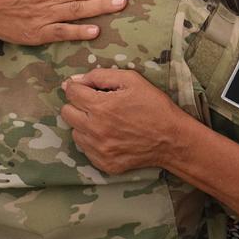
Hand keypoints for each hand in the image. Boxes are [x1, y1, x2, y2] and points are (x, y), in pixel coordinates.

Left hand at [60, 68, 189, 175]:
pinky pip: (85, 149)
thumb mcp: (131, 80)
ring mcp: (98, 149)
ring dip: (84, 124)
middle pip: (67, 112)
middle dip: (78, 104)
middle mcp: (95, 129)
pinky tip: (110, 135)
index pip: (71, 92)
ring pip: (74, 131)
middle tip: (97, 104)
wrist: (172, 140)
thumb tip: (75, 79)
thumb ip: (100, 76)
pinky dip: (93, 141)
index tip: (87, 88)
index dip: (78, 87)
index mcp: (100, 106)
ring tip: (105, 121)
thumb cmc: (154, 106)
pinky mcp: (103, 163)